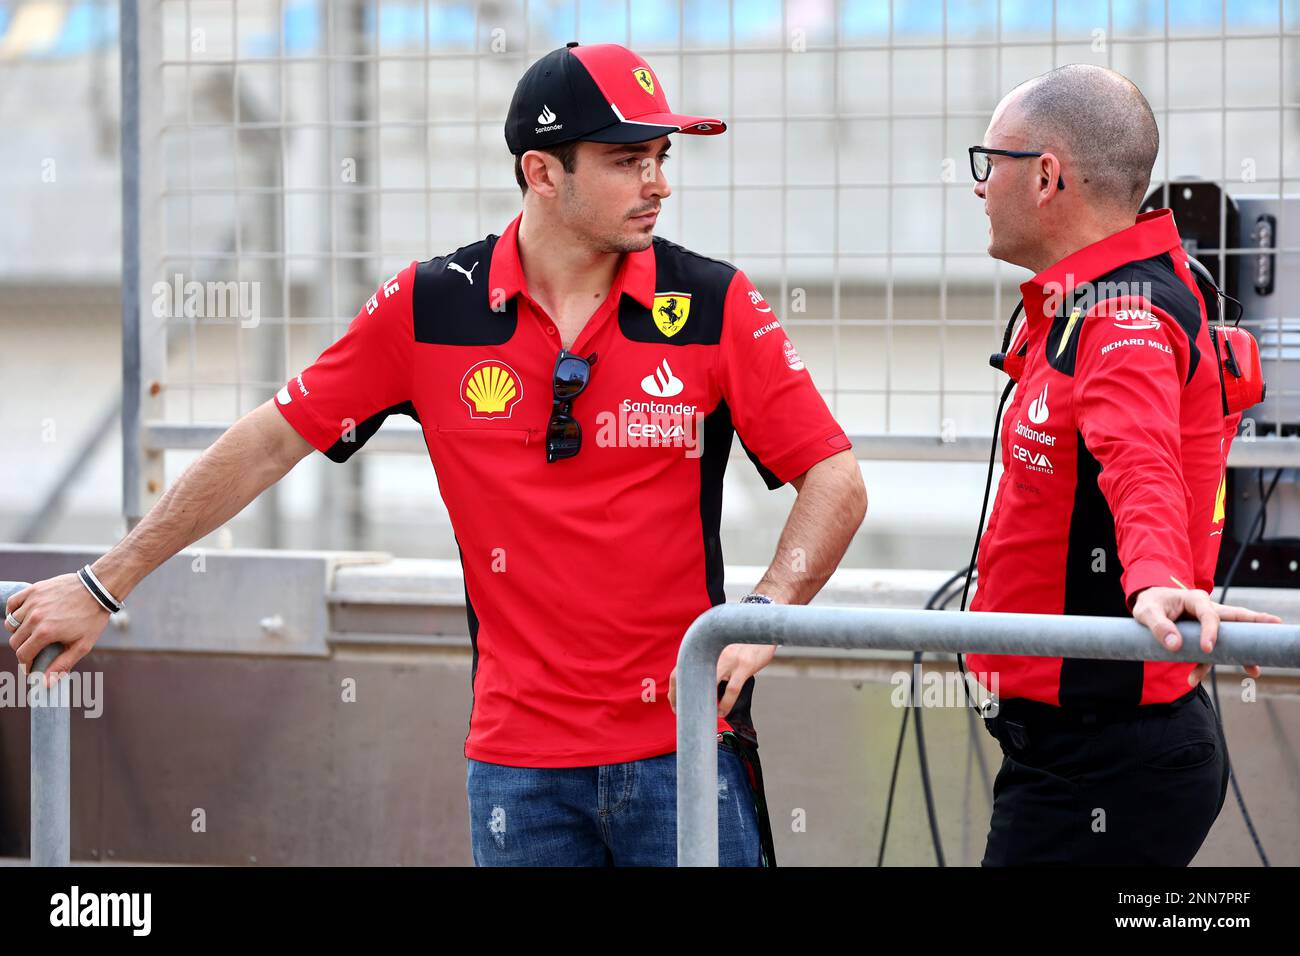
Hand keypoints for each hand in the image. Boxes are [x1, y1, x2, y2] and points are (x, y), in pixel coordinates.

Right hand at [5, 573, 112, 687]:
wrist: (98, 588)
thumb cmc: (93, 617)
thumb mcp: (83, 645)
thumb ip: (63, 664)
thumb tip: (46, 684)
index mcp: (45, 632)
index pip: (23, 655)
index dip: (26, 664)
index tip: (31, 667)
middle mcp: (35, 617)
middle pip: (15, 641)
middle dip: (23, 649)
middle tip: (34, 650)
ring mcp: (33, 602)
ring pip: (11, 624)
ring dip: (18, 632)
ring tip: (31, 634)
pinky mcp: (33, 590)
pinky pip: (12, 604)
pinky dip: (13, 612)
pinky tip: (23, 617)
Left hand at [668, 643, 776, 715]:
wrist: (763, 628)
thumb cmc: (741, 642)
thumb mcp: (720, 648)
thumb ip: (709, 662)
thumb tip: (699, 684)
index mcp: (705, 649)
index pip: (679, 671)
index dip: (674, 690)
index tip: (674, 704)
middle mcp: (713, 652)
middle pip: (688, 677)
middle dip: (681, 698)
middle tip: (681, 712)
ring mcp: (728, 659)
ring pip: (709, 684)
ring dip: (705, 703)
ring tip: (707, 715)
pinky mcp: (744, 665)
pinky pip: (732, 689)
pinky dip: (725, 704)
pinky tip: (722, 711)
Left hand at [1130, 586, 1280, 686]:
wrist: (1148, 604)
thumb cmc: (1149, 603)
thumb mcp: (1146, 612)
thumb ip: (1158, 626)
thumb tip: (1175, 646)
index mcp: (1195, 599)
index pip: (1209, 615)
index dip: (1211, 632)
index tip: (1207, 649)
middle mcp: (1207, 610)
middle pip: (1235, 618)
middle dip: (1255, 623)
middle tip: (1275, 625)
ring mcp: (1209, 624)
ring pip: (1230, 638)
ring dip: (1240, 655)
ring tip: (1254, 671)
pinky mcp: (1204, 637)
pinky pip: (1211, 653)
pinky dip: (1207, 666)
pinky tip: (1197, 678)